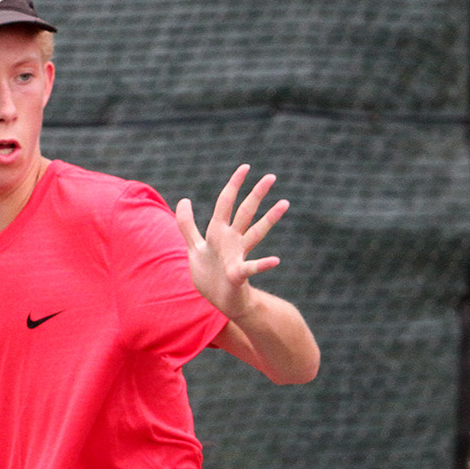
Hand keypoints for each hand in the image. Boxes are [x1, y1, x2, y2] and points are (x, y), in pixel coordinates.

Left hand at [175, 164, 289, 319]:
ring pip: (255, 232)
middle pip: (245, 212)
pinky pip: (251, 268)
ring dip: (270, 218)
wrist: (222, 302)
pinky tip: (275, 260)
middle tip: (272, 176)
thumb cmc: (210, 275)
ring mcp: (238, 256)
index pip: (226, 203)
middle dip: (256, 194)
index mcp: (220, 233)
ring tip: (284, 203)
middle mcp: (232, 241)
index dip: (233, 185)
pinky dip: (263, 264)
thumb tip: (185, 200)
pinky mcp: (238, 275)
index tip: (246, 167)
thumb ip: (187, 224)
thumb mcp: (195, 246)